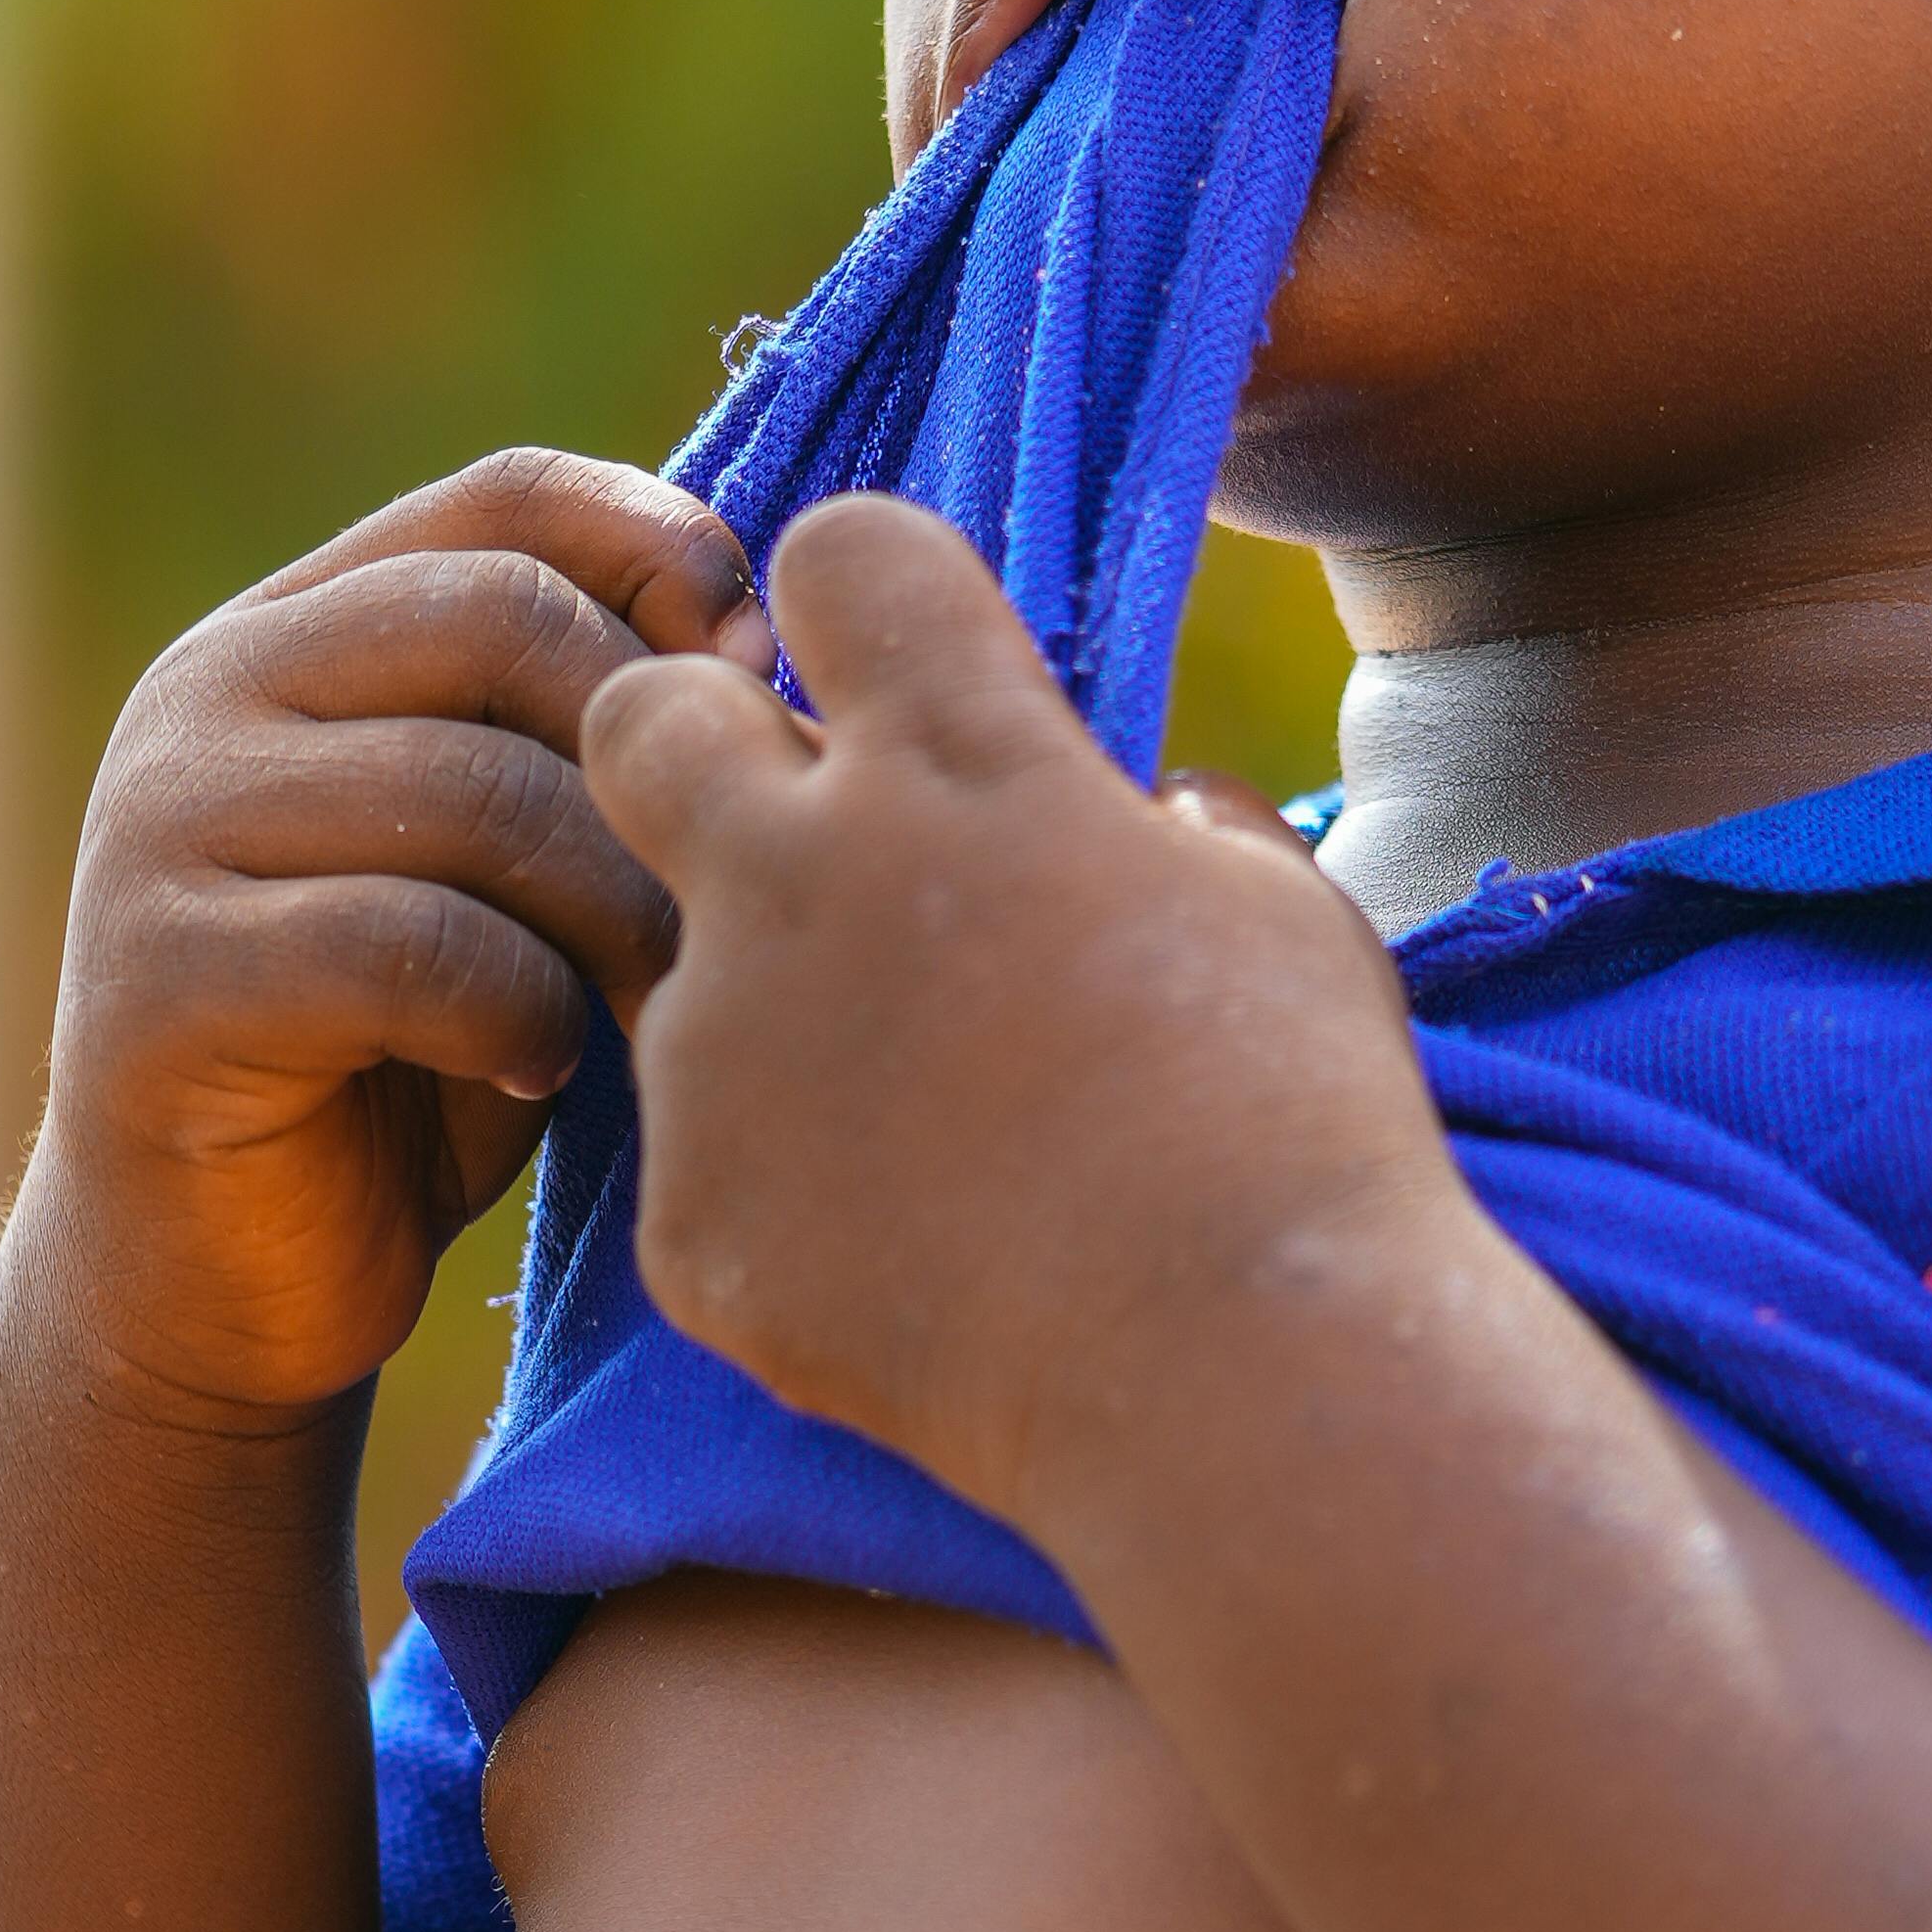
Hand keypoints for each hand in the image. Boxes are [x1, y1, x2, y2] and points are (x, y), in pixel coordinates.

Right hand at [34, 450, 774, 1422]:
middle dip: (655, 752)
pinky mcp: (159, 975)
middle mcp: (210, 692)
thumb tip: (774, 656)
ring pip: (470, 786)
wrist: (230, 1282)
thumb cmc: (426, 1054)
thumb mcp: (523, 864)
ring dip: (610, 900)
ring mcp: (163, 824)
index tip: (762, 672)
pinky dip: (516, 1007)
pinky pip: (406, 942)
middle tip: (725, 891)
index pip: (509, 494)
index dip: (664, 552)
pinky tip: (541, 1063)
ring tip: (657, 995)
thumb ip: (593, 739)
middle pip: (505, 617)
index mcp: (300, 629)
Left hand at [579, 495, 1461, 1523]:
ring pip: (665, 959)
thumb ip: (1166, 822)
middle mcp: (797, 875)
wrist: (1233, 1378)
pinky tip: (916, 1252)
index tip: (908, 670)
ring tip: (922, 1114)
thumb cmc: (1295, 1118)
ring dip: (765, 997)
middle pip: (636, 718)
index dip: (867, 597)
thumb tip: (1129, 816)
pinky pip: (703, 1158)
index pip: (836, 552)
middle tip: (813, 844)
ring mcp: (718, 1050)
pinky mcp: (685, 1215)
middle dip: (700, 747)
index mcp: (960, 763)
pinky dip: (789, 1186)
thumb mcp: (1280, 906)